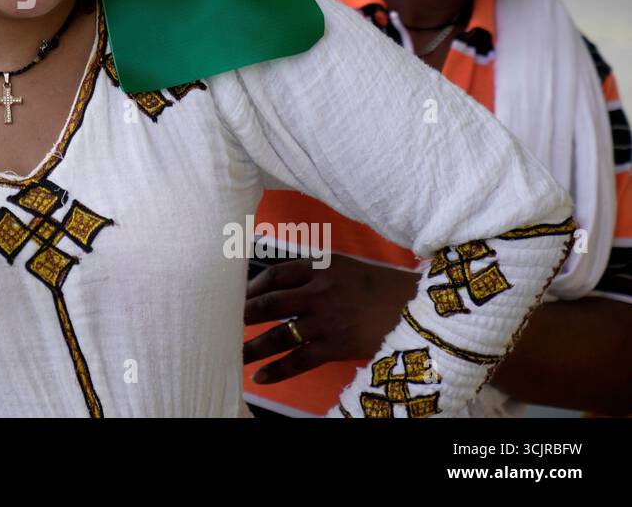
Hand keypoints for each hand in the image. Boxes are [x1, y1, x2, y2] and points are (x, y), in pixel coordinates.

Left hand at [243, 255, 418, 383]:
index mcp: (322, 266)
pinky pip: (300, 359)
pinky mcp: (338, 345)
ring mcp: (328, 319)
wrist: (421, 306)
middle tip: (222, 322)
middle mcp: (320, 290)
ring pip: (279, 334)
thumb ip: (316, 271)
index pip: (275, 273)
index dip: (252, 286)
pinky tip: (260, 377)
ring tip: (231, 353)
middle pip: (270, 303)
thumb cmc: (383, 286)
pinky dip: (277, 370)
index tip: (237, 295)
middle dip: (242, 315)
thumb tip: (282, 283)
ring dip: (252, 346)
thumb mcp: (347, 266)